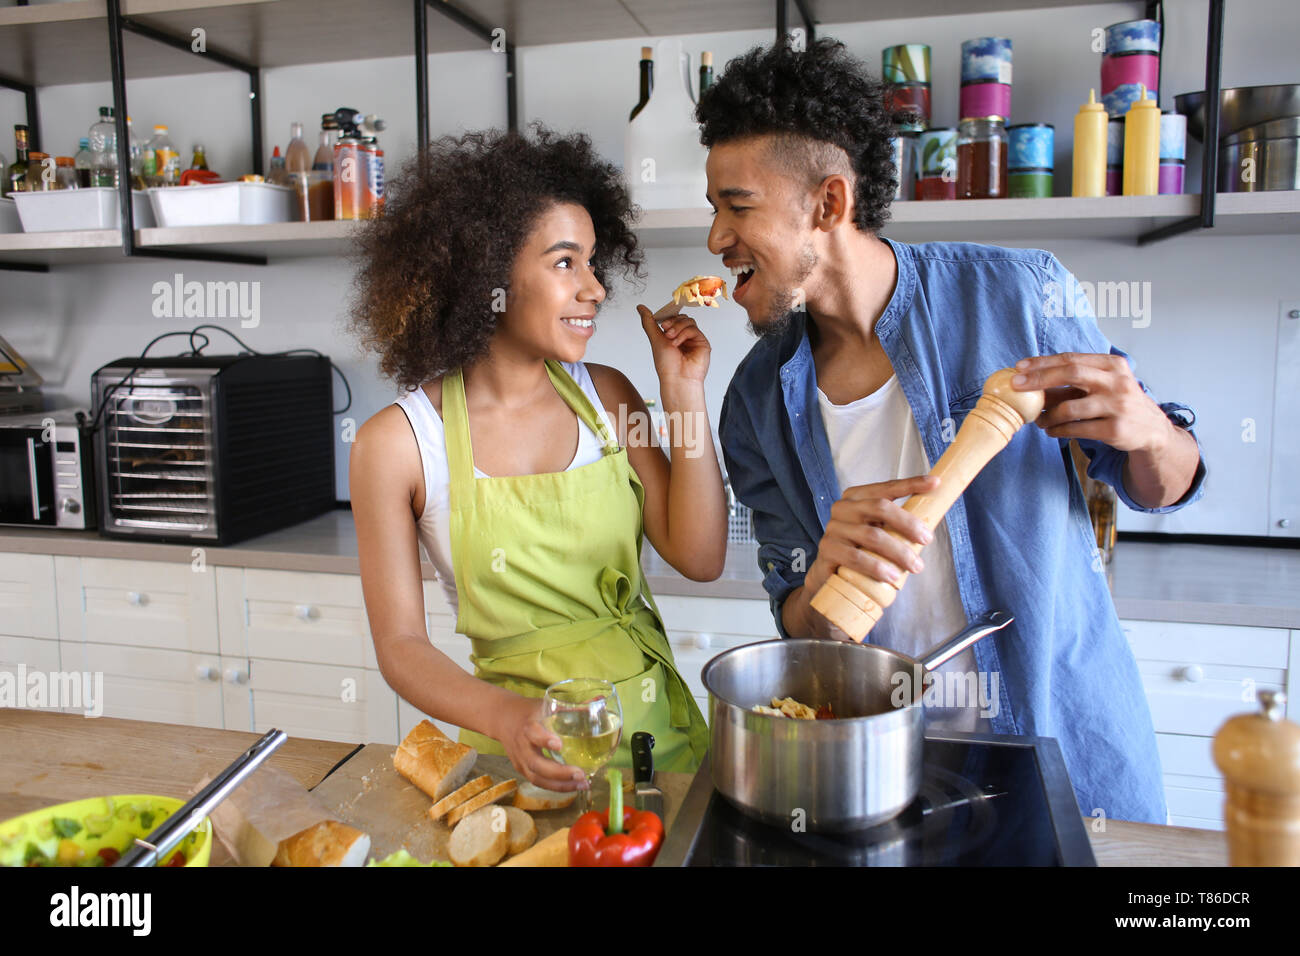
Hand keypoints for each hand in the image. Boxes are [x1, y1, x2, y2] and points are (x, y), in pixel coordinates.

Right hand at [495, 695, 586, 791]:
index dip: (544, 740)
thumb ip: (571, 706)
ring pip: (537, 778)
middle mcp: (522, 746)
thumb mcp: (546, 704)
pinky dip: (556, 787)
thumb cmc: (529, 711)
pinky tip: (573, 786)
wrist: (502, 718)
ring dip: (561, 785)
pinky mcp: (522, 769)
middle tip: (580, 774)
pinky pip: (538, 782)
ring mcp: (520, 760)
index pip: (533, 734)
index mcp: (527, 725)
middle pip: (536, 764)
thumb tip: (599, 699)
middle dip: (559, 772)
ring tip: (582, 784)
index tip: (559, 744)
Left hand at [637, 305, 710, 385]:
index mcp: (673, 336)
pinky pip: (694, 329)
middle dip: (672, 322)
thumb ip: (649, 322)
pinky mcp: (702, 343)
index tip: (662, 324)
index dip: (668, 318)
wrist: (677, 378)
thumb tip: (640, 308)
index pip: (673, 318)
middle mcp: (684, 337)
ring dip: (678, 328)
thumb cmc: (667, 365)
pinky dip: (684, 334)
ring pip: (688, 321)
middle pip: (682, 318)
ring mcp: (694, 340)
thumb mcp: (655, 339)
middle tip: (666, 332)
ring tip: (671, 339)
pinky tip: (678, 343)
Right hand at [804, 476, 938, 640]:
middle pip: (880, 507)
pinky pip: (855, 557)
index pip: (886, 487)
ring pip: (872, 535)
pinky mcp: (827, 550)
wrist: (829, 576)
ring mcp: (833, 528)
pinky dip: (877, 566)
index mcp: (856, 497)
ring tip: (916, 566)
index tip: (934, 483)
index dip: (911, 484)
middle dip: (908, 523)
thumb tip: (930, 525)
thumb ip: (896, 525)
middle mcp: (842, 508)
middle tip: (927, 539)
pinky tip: (891, 576)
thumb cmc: (861, 551)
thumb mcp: (878, 532)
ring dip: (899, 551)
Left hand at [1010, 353, 1174, 454]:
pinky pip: (1076, 429)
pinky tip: (1051, 430)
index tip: (1019, 367)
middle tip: (1016, 385)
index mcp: (1112, 365)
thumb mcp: (1103, 384)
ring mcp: (1118, 406)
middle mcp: (1117, 382)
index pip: (1071, 358)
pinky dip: (1058, 430)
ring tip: (1037, 420)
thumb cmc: (1118, 402)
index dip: (1043, 362)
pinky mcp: (1115, 429)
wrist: (1150, 429)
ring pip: (1070, 408)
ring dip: (1046, 415)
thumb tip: (1030, 379)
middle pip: (1072, 373)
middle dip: (1039, 379)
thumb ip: (1074, 380)